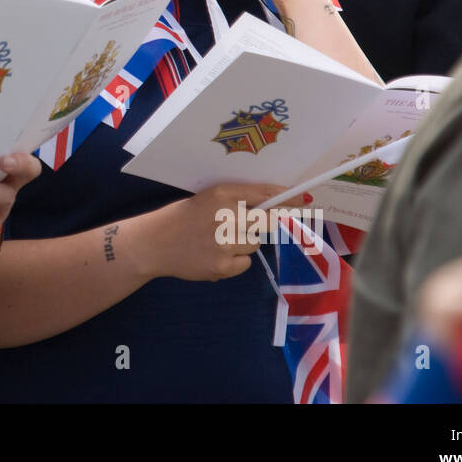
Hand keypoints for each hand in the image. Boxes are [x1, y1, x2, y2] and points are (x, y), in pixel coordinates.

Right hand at [133, 182, 302, 281]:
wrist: (155, 243)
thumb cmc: (185, 217)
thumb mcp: (210, 198)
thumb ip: (241, 199)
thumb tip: (278, 202)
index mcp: (221, 195)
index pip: (264, 195)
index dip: (288, 199)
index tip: (306, 200)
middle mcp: (225, 217)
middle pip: (267, 222)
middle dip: (269, 223)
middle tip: (253, 224)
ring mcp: (225, 244)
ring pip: (254, 243)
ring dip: (243, 243)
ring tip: (218, 240)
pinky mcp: (222, 266)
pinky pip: (245, 263)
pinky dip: (235, 261)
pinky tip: (214, 255)